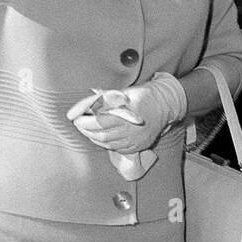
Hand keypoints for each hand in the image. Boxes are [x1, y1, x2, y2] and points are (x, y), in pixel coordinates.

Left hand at [66, 75, 186, 154]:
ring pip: (107, 144)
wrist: (165, 107)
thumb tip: (85, 104)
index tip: (76, 118)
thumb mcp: (124, 93)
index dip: (85, 122)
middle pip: (102, 135)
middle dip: (86, 131)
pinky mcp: (137, 147)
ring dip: (93, 137)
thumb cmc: (143, 97)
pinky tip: (99, 137)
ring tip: (86, 130)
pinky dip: (105, 143)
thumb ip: (105, 98)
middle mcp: (131, 131)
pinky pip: (116, 148)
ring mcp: (134, 141)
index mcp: (127, 115)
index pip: (100, 122)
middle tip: (78, 124)